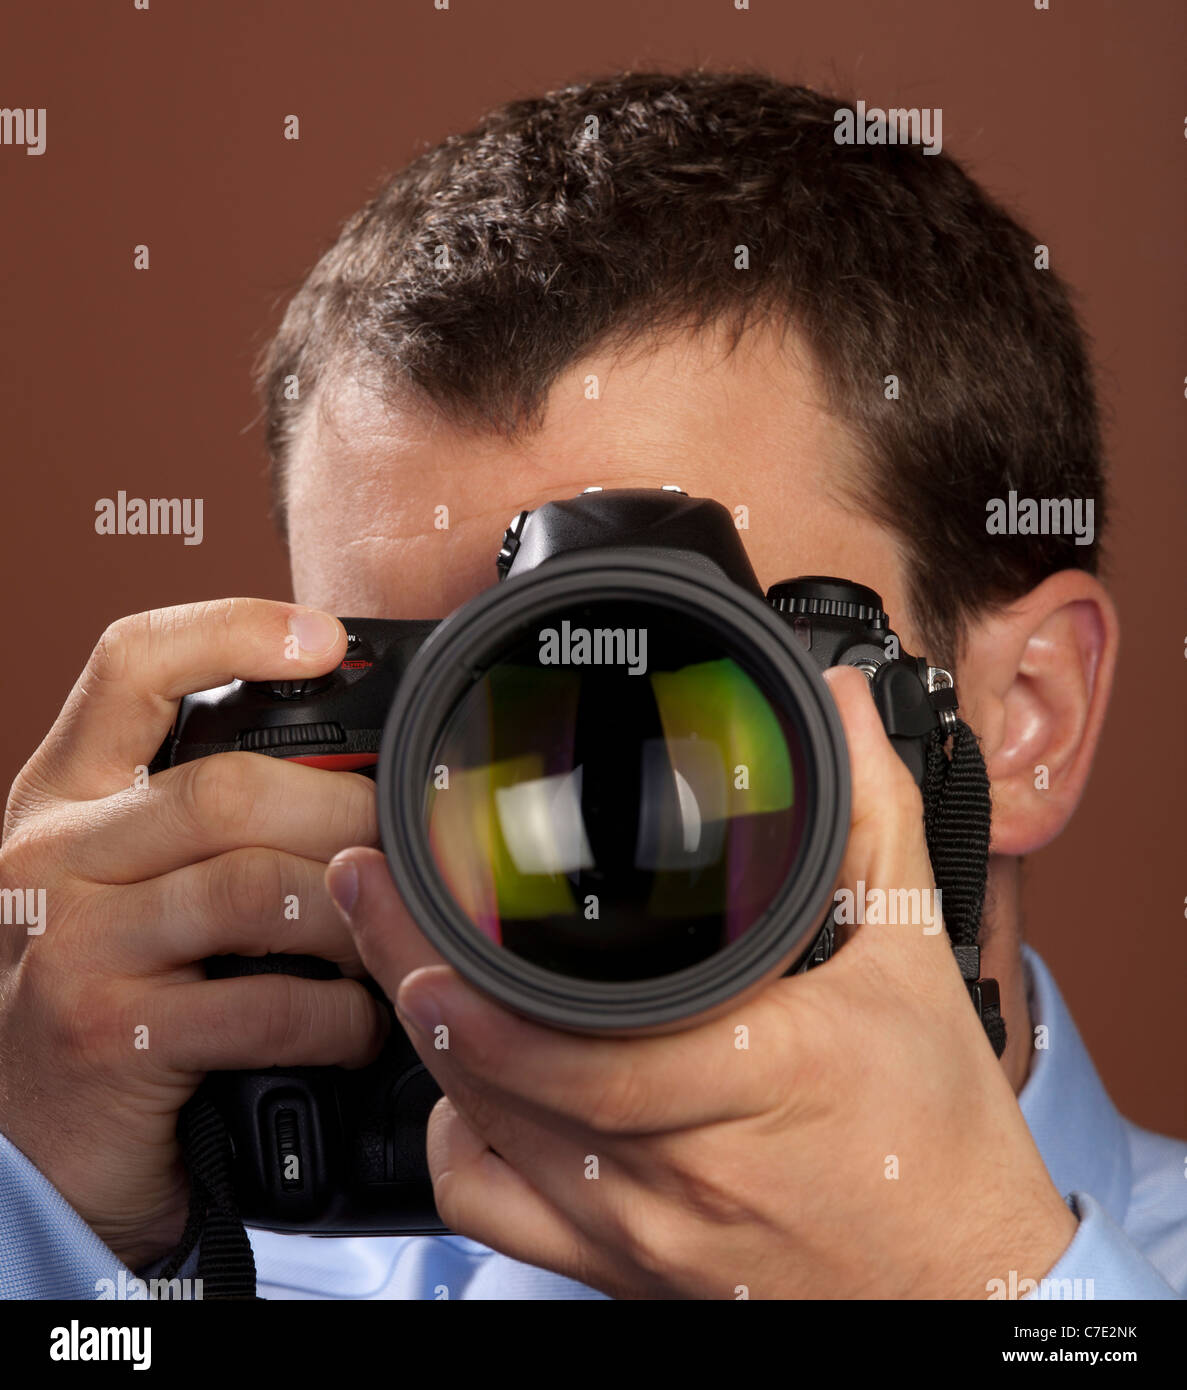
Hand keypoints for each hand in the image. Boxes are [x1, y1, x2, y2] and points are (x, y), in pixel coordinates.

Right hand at [0, 598, 389, 1268]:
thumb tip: (357, 772)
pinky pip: (264, 1003)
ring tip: (390, 939)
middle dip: (346, 812)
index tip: (323, 637)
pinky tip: (356, 1025)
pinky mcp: (112, 1034)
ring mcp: (74, 945)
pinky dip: (337, 1016)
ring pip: (254, 889)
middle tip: (410, 844)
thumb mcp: (130, 880)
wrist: (31, 1141)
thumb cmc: (107, 990)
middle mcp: (55, 855)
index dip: (230, 632)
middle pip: (225, 788)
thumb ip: (204, 819)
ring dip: (353, 915)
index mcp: (67, 796)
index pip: (129, 666)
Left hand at [333, 665, 1076, 1298]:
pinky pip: (495, 1214)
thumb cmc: (944, 1150)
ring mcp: (637, 1233)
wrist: (964, 1296)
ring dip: (431, 1041)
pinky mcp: (618, 1272)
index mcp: (752, 1082)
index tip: (404, 892)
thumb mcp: (917, 964)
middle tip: (367, 886)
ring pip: (481, 1138)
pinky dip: (464, 1137)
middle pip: (493, 1076)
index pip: (572, 1047)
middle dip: (408, 971)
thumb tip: (839, 712)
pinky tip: (472, 1084)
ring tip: (403, 958)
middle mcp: (676, 1174)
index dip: (466, 982)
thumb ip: (870, 822)